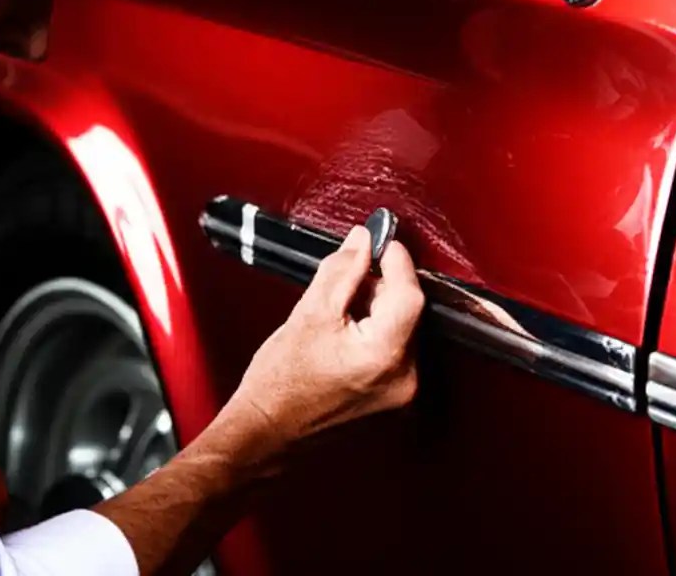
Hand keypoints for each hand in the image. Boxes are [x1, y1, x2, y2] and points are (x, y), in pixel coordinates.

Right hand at [228, 225, 424, 457]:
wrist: (266, 433)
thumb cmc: (279, 387)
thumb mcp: (309, 315)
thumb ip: (342, 271)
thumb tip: (363, 243)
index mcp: (384, 356)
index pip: (409, 293)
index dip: (396, 261)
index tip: (383, 243)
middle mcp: (403, 379)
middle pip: (408, 311)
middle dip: (383, 286)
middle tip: (352, 277)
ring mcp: (402, 394)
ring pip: (402, 329)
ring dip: (379, 311)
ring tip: (341, 315)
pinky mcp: (394, 399)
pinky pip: (396, 351)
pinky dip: (377, 334)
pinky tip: (348, 336)